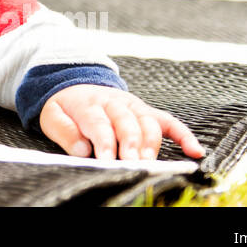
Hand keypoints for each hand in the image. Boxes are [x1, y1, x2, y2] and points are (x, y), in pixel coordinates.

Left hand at [39, 84, 203, 160]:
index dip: (105, 143)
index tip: (107, 161)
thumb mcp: (52, 115)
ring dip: (151, 143)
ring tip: (149, 163)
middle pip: (127, 122)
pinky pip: (168, 121)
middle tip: (132, 163)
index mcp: (88, 104)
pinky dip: (184, 135)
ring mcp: (133, 106)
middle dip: (130, 143)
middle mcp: (114, 102)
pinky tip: (195, 151)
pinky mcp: (146, 111)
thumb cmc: (66, 107)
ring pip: (148, 122)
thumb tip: (83, 150)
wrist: (75, 84)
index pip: (99, 124)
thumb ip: (64, 131)